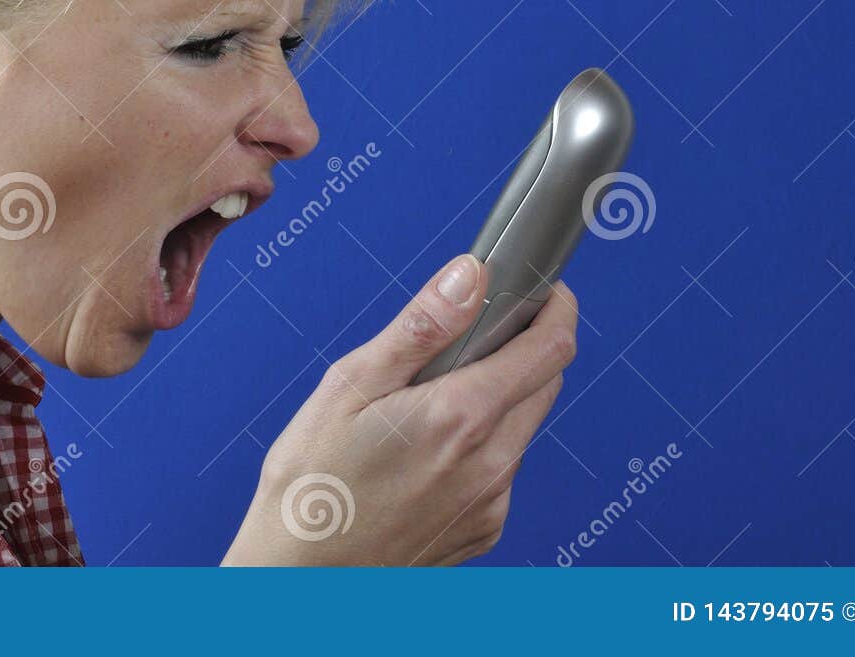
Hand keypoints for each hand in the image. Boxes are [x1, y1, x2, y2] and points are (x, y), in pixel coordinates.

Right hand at [222, 253, 577, 564]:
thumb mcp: (351, 385)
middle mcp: (491, 463)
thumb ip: (422, 326)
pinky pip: (501, 470)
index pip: (551, 350)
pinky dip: (479, 447)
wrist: (299, 578)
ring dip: (496, 400)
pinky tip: (422, 453)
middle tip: (464, 339)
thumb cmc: (312, 481)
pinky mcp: (483, 530)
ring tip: (423, 405)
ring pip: (520, 427)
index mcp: (461, 417)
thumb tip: (472, 275)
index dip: (555, 309)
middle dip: (521, 350)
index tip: (543, 289)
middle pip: (544, 385)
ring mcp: (492, 503)